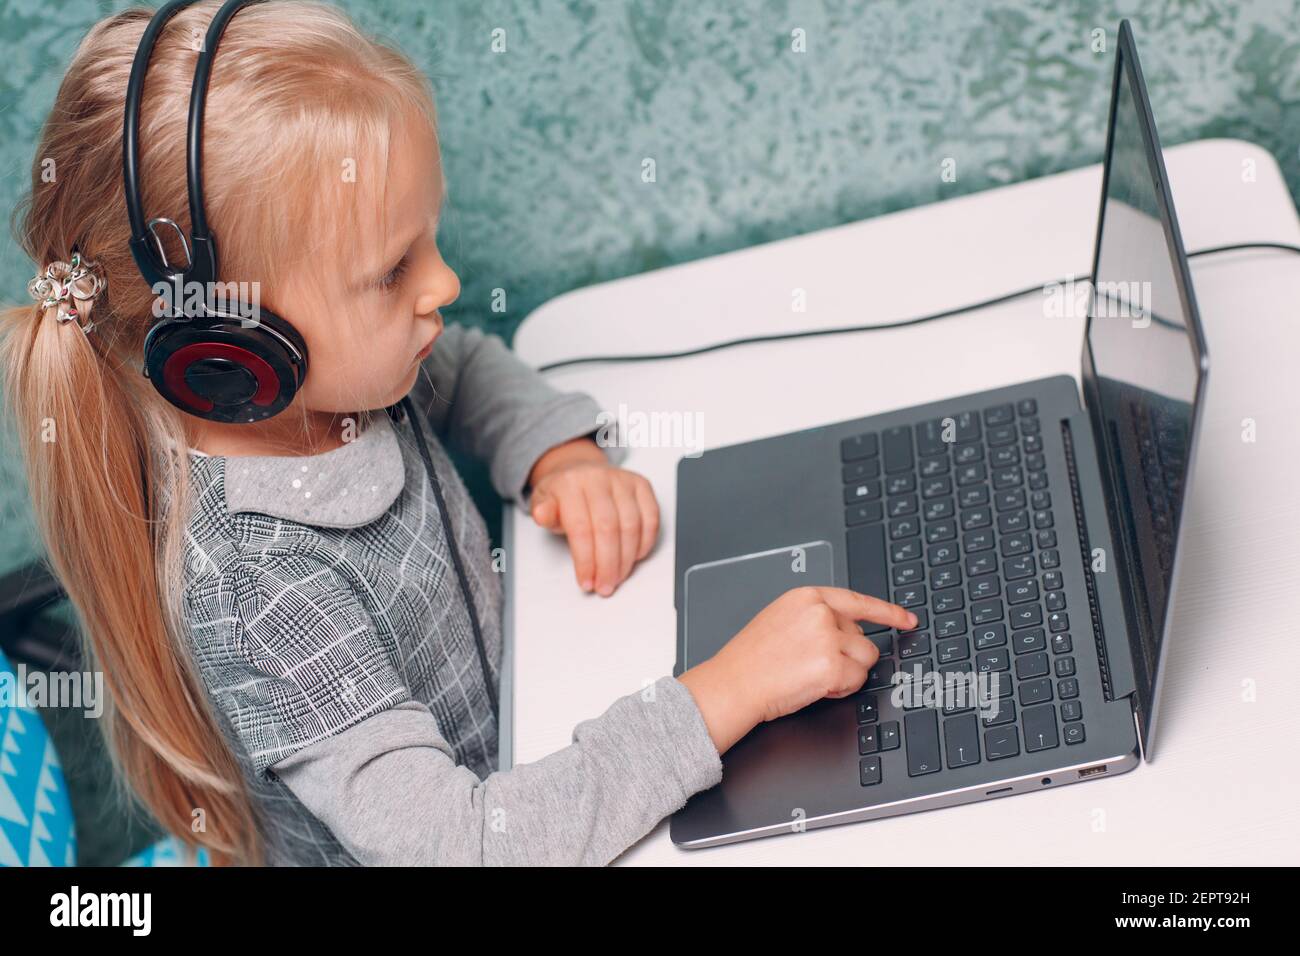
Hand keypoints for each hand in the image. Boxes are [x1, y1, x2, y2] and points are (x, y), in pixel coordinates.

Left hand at [527, 438, 658, 595]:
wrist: (580, 471)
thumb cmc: (563, 495)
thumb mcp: (543, 503)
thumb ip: (543, 513)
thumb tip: (542, 514)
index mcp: (570, 484)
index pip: (581, 528)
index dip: (585, 560)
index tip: (586, 582)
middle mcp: (598, 479)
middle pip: (608, 529)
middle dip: (608, 565)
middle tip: (604, 586)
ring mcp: (623, 480)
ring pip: (631, 526)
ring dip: (626, 559)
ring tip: (617, 577)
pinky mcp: (641, 485)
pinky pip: (651, 518)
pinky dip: (645, 542)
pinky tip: (634, 557)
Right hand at [678, 587, 916, 752]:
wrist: (733, 684)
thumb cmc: (750, 660)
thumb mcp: (780, 620)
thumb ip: (814, 618)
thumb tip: (847, 631)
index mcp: (806, 597)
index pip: (858, 601)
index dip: (887, 612)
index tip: (906, 619)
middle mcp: (820, 614)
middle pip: (862, 638)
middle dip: (846, 657)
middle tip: (812, 666)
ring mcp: (827, 639)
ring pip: (866, 660)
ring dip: (848, 673)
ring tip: (813, 676)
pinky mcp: (832, 666)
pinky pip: (857, 681)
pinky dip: (842, 688)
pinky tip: (816, 686)